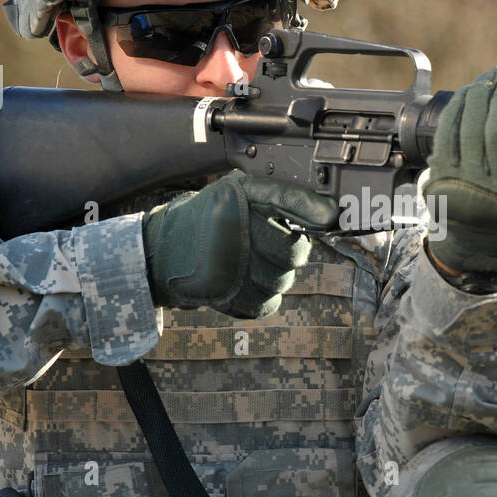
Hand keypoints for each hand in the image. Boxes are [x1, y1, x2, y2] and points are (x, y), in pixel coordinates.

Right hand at [142, 170, 338, 318]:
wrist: (163, 252)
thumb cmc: (210, 219)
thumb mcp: (238, 193)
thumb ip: (280, 198)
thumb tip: (330, 213)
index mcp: (237, 196)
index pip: (282, 198)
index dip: (310, 209)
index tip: (333, 216)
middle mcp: (233, 227)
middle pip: (292, 252)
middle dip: (291, 252)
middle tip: (274, 246)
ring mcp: (229, 264)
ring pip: (281, 280)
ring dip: (275, 276)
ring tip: (252, 263)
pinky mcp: (225, 294)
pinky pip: (267, 303)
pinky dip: (263, 296)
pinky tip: (247, 281)